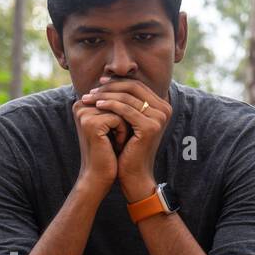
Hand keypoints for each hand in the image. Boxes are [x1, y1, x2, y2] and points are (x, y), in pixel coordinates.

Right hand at [71, 96, 128, 196]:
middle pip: (118, 99)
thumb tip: (138, 86)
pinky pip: (119, 119)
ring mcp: (84, 113)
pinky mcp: (91, 122)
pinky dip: (123, 133)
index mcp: (83, 102)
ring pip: (120, 108)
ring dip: (126, 126)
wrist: (99, 175)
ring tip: (120, 140)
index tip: (123, 128)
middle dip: (126, 117)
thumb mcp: (113, 123)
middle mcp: (80, 104)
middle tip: (127, 134)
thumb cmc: (109, 151)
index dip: (126, 109)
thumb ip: (117, 103)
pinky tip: (116, 145)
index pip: (114, 93)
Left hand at [80, 76, 170, 200]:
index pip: (137, 85)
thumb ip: (126, 102)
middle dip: (110, 87)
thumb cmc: (128, 148)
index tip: (99, 82)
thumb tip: (107, 80)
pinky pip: (126, 110)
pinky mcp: (150, 126)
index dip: (117, 82)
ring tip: (89, 97)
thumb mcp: (128, 121)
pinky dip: (110, 105)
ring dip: (106, 95)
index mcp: (162, 105)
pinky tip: (97, 105)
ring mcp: (159, 118)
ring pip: (127, 97)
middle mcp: (165, 109)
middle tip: (92, 89)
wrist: (134, 174)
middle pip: (133, 88)